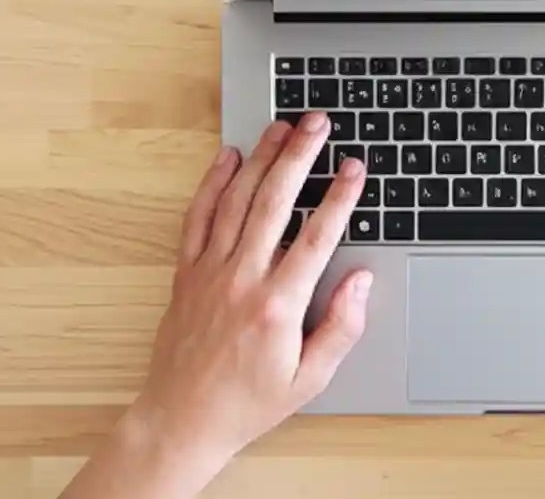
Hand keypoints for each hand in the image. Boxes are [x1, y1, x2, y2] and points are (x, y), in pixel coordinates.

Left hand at [63, 113, 370, 498]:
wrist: (183, 420)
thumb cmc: (250, 403)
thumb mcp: (311, 378)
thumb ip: (342, 326)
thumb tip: (361, 280)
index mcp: (278, 305)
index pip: (317, 236)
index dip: (340, 196)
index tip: (355, 168)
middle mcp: (241, 280)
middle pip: (274, 202)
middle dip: (299, 156)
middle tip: (318, 123)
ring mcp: (209, 272)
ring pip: (236, 200)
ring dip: (261, 158)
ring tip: (281, 127)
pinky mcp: (186, 274)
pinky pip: (197, 217)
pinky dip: (211, 183)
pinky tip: (228, 158)